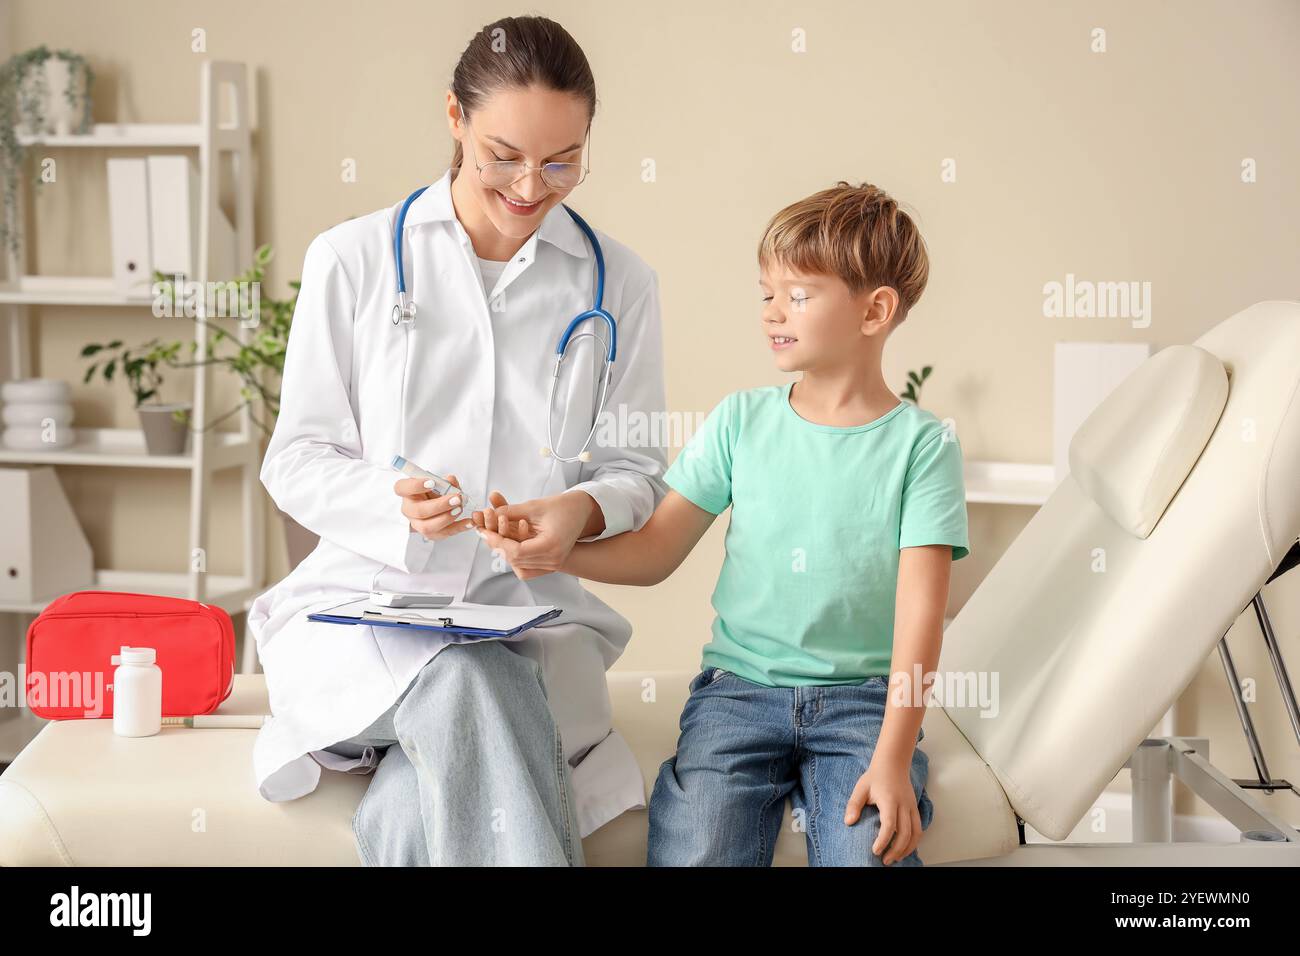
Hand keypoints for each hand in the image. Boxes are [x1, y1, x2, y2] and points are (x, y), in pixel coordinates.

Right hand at [394, 473, 474, 541]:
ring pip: (427, 527)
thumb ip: (445, 481)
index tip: (432, 482)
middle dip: (439, 505)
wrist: (436, 504)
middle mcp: (409, 509)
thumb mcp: (439, 482)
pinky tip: (469, 522)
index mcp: (407, 492)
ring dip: (446, 518)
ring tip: (460, 509)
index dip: (415, 486)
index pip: (402, 488)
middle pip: (418, 511)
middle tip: (456, 499)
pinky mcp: (431, 534)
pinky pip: (443, 533)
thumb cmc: (434, 491)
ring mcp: (418, 524)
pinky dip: (458, 528)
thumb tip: (451, 480)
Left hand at [474, 491, 594, 580]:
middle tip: (485, 532)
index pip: (516, 552)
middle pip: (516, 560)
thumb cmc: (561, 506)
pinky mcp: (552, 565)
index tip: (485, 531)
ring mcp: (554, 565)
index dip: (498, 542)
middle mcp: (554, 560)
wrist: (581, 512)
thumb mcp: (533, 506)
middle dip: (498, 546)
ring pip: (520, 566)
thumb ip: (509, 512)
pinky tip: (510, 546)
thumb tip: (487, 515)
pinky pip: (528, 569)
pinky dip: (517, 560)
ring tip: (496, 538)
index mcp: (551, 545)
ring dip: (506, 553)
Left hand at [844, 761, 922, 865]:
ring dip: (907, 849)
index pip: (889, 825)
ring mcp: (912, 807)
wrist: (892, 764)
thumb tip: (849, 822)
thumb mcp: (860, 788)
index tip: (875, 851)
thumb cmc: (875, 777)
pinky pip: (919, 828)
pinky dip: (913, 841)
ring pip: (915, 833)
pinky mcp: (915, 809)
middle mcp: (903, 805)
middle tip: (884, 860)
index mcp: (889, 800)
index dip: (883, 840)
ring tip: (895, 858)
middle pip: (905, 833)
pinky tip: (904, 849)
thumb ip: (854, 805)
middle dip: (895, 850)